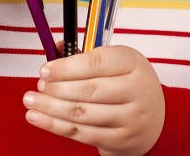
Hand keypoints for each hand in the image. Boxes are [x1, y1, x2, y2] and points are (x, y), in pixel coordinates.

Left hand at [22, 45, 165, 155]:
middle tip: (38, 86)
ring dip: (51, 108)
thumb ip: (86, 55)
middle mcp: (135, 90)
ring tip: (31, 101)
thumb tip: (54, 48)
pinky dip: (56, 126)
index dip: (66, 67)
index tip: (45, 69)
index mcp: (132, 63)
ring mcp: (130, 118)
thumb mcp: (117, 62)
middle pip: (88, 90)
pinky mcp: (121, 140)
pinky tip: (39, 118)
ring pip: (82, 114)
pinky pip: (83, 134)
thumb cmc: (129, 84)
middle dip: (56, 89)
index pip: (96, 63)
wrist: (157, 120)